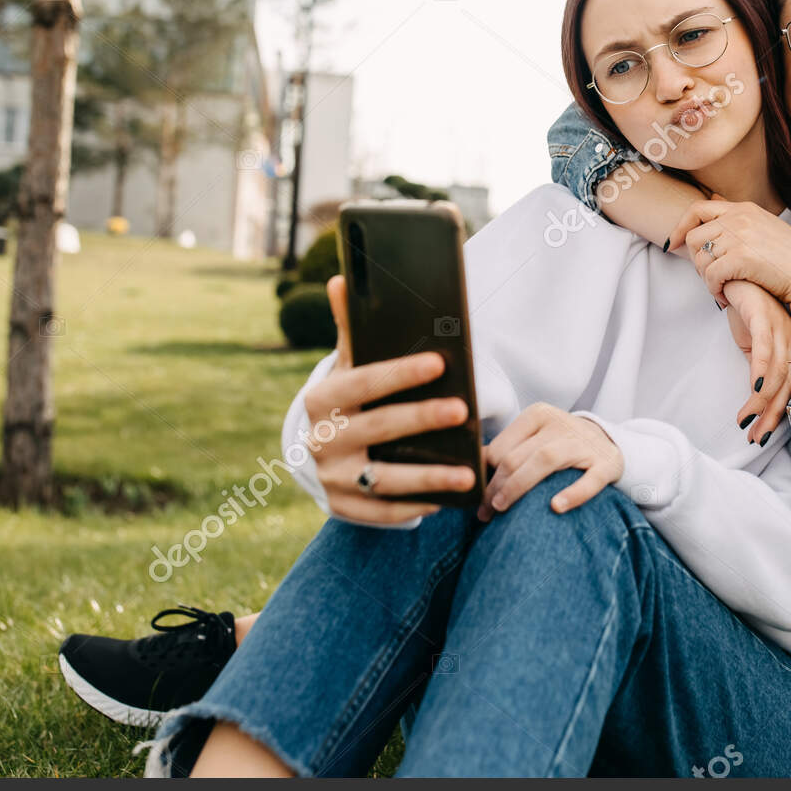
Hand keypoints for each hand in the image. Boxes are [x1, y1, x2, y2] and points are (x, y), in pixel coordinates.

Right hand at [302, 276, 478, 524]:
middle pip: (379, 428)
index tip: (440, 362)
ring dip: (428, 477)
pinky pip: (383, 512)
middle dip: (422, 419)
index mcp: (322, 400)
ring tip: (468, 474)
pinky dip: (414, 507)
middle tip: (462, 410)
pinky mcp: (343, 509)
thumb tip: (343, 278)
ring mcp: (332, 478)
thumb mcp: (349, 366)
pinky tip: (447, 499)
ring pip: (384, 479)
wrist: (323, 450)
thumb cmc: (352, 398)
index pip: (363, 383)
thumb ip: (351, 329)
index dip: (400, 373)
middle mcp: (321, 440)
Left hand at [479, 403, 621, 520]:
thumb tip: (469, 467)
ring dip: (519, 487)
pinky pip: (590, 480)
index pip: (502, 447)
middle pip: (518, 456)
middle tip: (485, 511)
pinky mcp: (607, 462)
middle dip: (496, 486)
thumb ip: (506, 449)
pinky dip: (573, 493)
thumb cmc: (560, 444)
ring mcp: (584, 442)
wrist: (609, 441)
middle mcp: (560, 424)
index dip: (485, 474)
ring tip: (502, 508)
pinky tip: (556, 507)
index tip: (477, 499)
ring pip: (545, 460)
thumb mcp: (534, 437)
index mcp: (538, 415)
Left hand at [668, 199, 790, 306]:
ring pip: (700, 259)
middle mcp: (738, 218)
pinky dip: (714, 290)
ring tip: (721, 289)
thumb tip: (714, 210)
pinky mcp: (740, 258)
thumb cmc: (790, 258)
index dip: (680, 226)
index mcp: (743, 209)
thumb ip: (740, 221)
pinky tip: (725, 297)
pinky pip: (710, 276)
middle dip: (696, 261)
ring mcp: (739, 237)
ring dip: (706, 279)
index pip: (698, 209)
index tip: (672, 243)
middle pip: (694, 237)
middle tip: (709, 277)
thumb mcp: (764, 227)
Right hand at [721, 280, 790, 442]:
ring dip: (762, 402)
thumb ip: (757, 362)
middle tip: (756, 438)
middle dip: (772, 415)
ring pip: (777, 373)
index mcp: (788, 345)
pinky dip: (761, 372)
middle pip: (786, 385)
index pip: (787, 386)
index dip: (776, 413)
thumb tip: (756, 393)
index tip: (760, 435)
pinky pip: (765, 349)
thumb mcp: (750, 339)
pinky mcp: (764, 314)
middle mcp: (789, 337)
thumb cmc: (742, 304)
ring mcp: (779, 325)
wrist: (730, 269)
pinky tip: (754, 391)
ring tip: (746, 422)